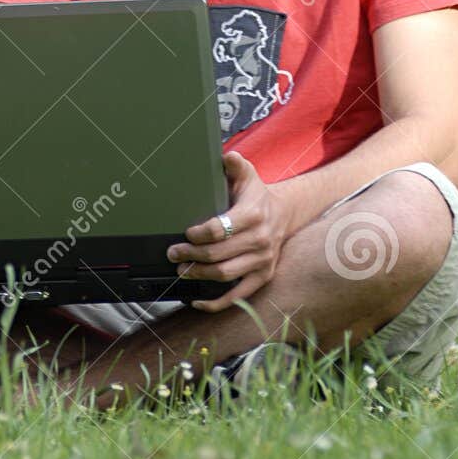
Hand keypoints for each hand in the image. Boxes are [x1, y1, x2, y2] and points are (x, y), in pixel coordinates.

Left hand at [167, 151, 290, 312]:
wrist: (284, 213)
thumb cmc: (257, 195)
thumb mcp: (248, 175)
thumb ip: (236, 165)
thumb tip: (227, 156)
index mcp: (254, 215)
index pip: (220, 229)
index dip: (198, 234)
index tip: (185, 233)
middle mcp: (260, 240)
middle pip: (218, 254)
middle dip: (191, 255)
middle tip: (173, 252)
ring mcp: (263, 261)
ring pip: (224, 274)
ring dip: (198, 274)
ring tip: (181, 269)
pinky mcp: (263, 276)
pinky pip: (238, 295)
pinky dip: (216, 302)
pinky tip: (197, 300)